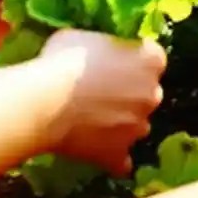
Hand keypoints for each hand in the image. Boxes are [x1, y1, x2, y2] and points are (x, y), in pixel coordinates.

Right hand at [40, 30, 166, 175]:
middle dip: (129, 92)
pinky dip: (112, 157)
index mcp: (150, 60)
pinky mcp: (118, 153)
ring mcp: (138, 126)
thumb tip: (95, 53)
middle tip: (99, 91)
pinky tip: (97, 150)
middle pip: (147, 92)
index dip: (133, 60)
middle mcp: (153, 94)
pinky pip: (122, 161)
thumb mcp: (83, 37)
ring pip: (137, 125)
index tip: (114, 61)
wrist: (45, 101)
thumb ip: (100, 46)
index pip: (153, 58)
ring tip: (91, 120)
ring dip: (121, 123)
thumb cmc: (63, 60)